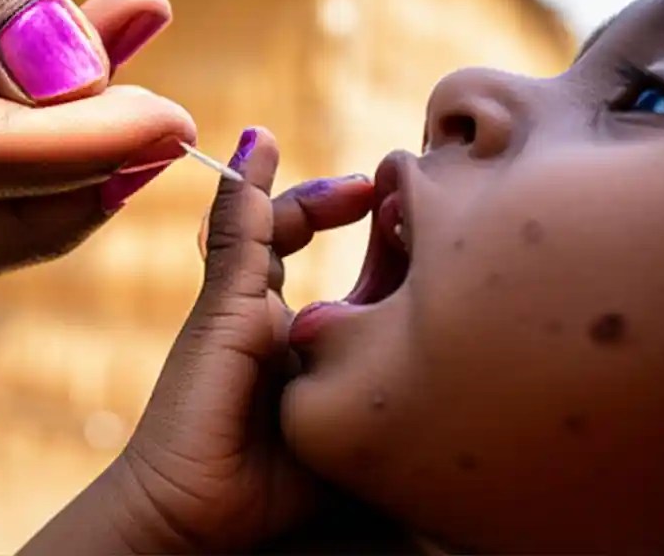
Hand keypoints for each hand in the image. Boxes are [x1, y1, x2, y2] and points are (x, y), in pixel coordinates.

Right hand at [21, 128, 374, 553]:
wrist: (200, 516)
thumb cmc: (278, 492)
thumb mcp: (354, 429)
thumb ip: (389, 395)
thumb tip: (463, 387)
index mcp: (296, 346)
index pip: (337, 277)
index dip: (377, 248)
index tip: (414, 228)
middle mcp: (264, 317)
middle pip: (297, 238)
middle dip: (341, 205)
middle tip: (385, 190)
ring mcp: (237, 306)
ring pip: (270, 226)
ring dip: (309, 195)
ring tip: (354, 184)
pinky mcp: (221, 305)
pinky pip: (234, 232)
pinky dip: (244, 186)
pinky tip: (259, 146)